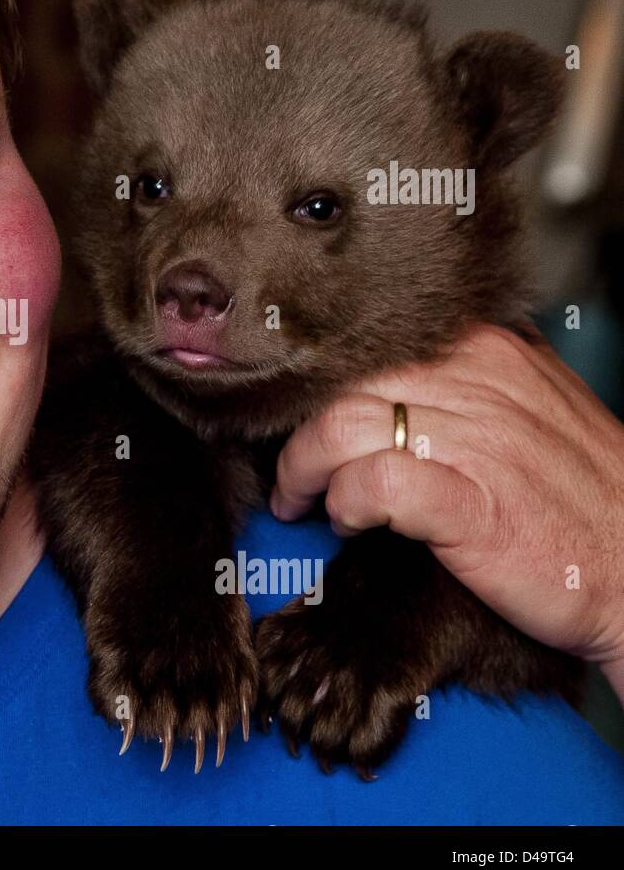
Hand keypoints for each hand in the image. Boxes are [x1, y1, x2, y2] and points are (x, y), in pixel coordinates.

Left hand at [270, 324, 623, 699]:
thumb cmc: (578, 495)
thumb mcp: (529, 403)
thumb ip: (461, 377)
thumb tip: (379, 375)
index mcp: (483, 350)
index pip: (363, 346)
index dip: (315, 387)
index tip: (294, 417)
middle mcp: (476, 383)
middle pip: (338, 385)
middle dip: (296, 432)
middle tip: (290, 473)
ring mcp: (474, 441)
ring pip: (339, 426)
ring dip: (303, 469)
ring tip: (304, 500)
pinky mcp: (470, 504)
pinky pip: (371, 483)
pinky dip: (342, 503)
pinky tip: (347, 522)